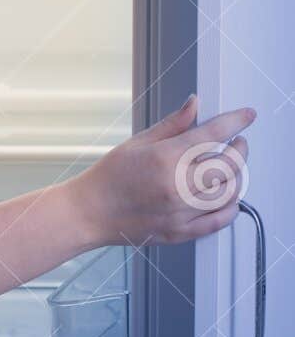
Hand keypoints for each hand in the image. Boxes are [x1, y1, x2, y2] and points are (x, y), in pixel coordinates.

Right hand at [73, 95, 253, 248]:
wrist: (89, 213)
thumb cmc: (108, 178)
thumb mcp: (138, 142)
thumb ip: (172, 124)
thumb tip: (195, 104)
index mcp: (165, 158)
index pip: (213, 134)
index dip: (236, 121)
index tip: (247, 116)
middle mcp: (176, 185)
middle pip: (229, 164)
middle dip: (241, 149)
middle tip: (239, 143)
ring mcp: (180, 211)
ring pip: (230, 192)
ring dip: (238, 177)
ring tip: (231, 169)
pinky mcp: (180, 232)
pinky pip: (219, 221)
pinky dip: (231, 207)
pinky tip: (227, 197)